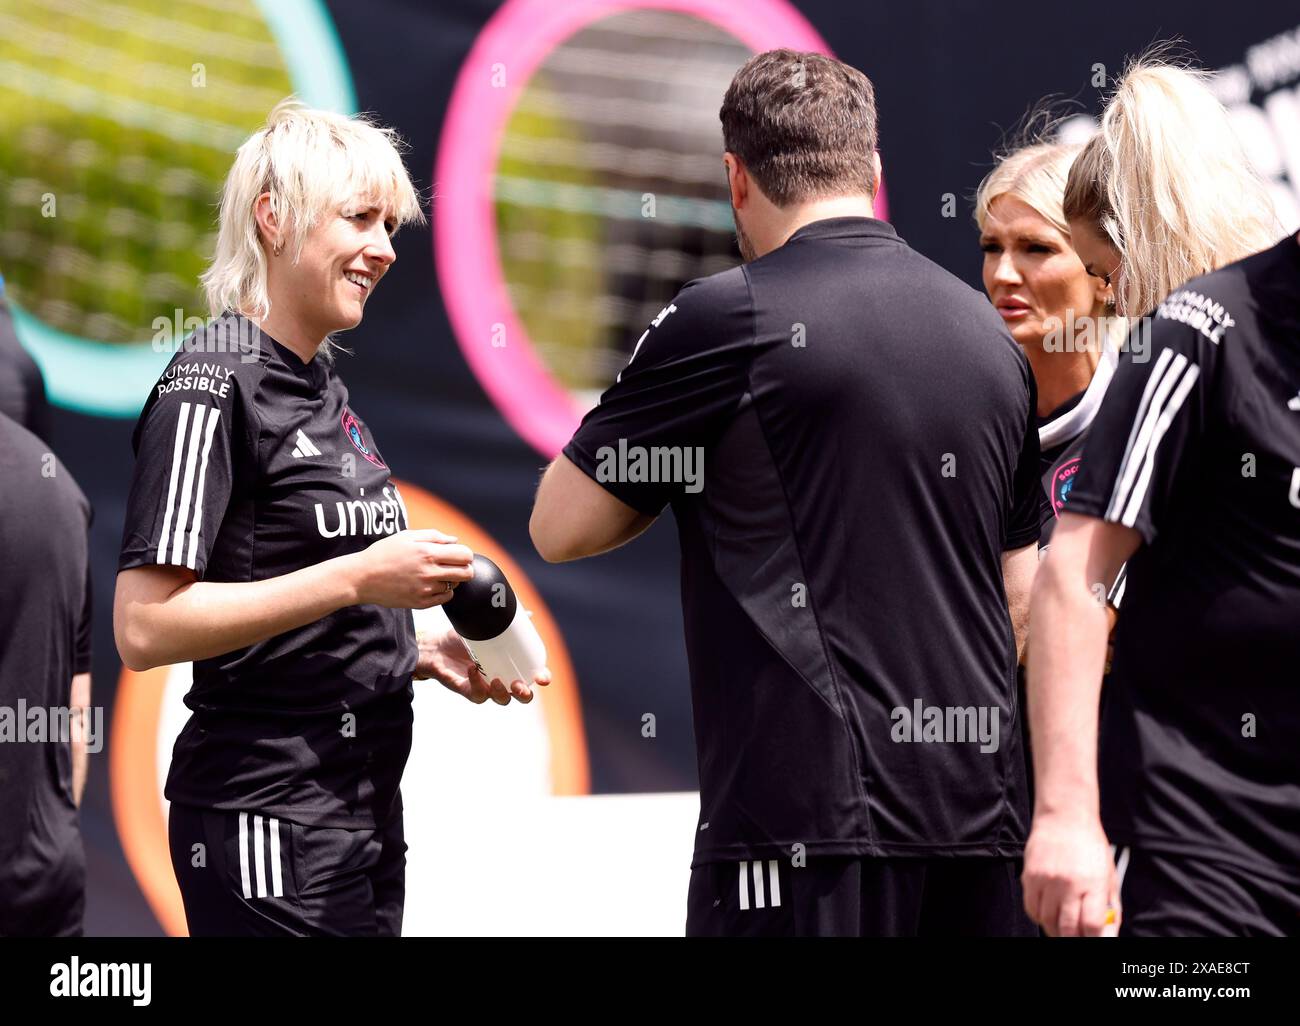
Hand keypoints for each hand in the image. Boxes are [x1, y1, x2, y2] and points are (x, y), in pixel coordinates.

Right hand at [349, 529, 473, 607]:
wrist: (362, 577)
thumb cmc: (383, 554)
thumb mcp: (406, 537)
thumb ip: (434, 536)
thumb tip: (454, 540)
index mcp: (428, 552)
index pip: (465, 555)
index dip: (465, 554)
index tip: (457, 554)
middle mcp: (429, 572)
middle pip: (466, 573)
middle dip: (464, 568)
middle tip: (452, 565)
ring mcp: (426, 589)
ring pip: (455, 586)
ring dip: (450, 579)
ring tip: (435, 574)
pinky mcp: (421, 603)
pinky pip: (445, 598)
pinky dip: (442, 591)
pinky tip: (430, 584)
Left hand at [414, 626, 551, 705]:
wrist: (436, 646)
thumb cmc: (462, 639)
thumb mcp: (485, 627)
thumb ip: (504, 621)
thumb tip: (528, 613)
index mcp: (511, 666)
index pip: (532, 676)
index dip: (542, 678)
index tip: (543, 677)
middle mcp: (502, 679)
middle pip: (521, 696)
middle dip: (524, 694)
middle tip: (520, 685)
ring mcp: (486, 687)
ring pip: (501, 699)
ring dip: (502, 693)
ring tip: (497, 680)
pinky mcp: (469, 691)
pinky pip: (477, 694)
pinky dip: (477, 683)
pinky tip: (473, 670)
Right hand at [1022, 811, 1119, 936]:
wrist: (1064, 816)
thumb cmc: (1090, 845)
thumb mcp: (1109, 876)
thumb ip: (1110, 908)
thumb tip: (1106, 934)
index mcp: (1093, 882)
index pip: (1091, 925)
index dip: (1091, 938)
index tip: (1091, 938)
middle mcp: (1069, 882)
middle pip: (1067, 928)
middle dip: (1072, 939)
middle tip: (1076, 936)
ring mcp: (1046, 879)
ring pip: (1046, 921)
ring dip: (1055, 929)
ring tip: (1062, 925)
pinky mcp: (1030, 875)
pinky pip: (1031, 908)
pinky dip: (1040, 916)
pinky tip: (1048, 912)